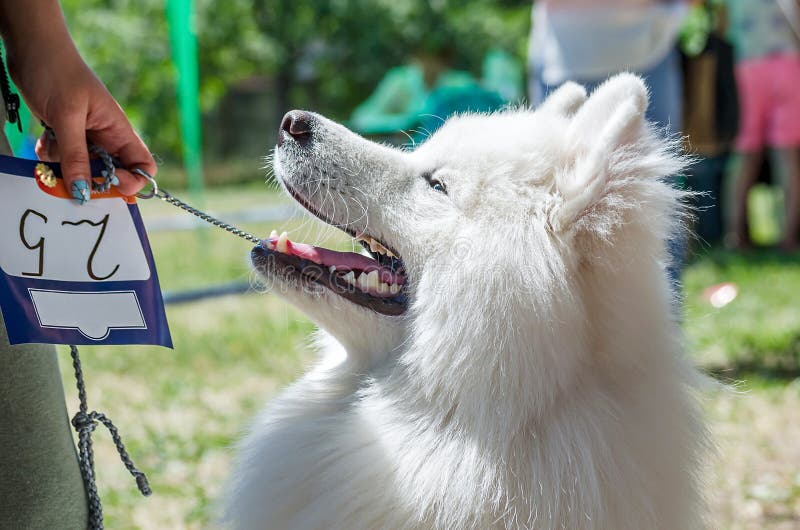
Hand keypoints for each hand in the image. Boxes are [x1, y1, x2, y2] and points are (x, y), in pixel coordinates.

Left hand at [0, 1, 155, 202]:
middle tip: (71, 176)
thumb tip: (84, 191)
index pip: (142, 166)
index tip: (110, 185)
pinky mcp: (66, 135)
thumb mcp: (67, 117)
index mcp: (119, 130)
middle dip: (90, 179)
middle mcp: (106, 137)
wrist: (31, 47)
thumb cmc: (57, 72)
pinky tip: (44, 138)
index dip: (132, 181)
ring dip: (64, 165)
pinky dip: (50, 155)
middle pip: (110, 174)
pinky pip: (62, 159)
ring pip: (82, 169)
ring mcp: (85, 137)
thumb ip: (75, 157)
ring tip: (52, 144)